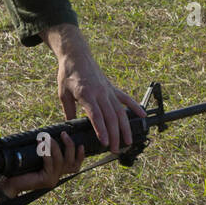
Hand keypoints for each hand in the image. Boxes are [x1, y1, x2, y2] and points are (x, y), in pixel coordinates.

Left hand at [2, 131, 84, 197]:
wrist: (9, 183)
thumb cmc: (19, 170)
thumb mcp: (35, 159)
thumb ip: (43, 152)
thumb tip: (45, 135)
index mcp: (56, 172)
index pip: (74, 166)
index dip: (80, 156)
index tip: (81, 144)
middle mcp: (57, 177)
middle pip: (72, 162)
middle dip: (70, 146)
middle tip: (63, 134)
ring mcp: (52, 180)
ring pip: (61, 161)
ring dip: (56, 146)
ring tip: (48, 137)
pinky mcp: (46, 180)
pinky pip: (50, 163)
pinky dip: (46, 152)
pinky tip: (41, 143)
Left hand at [44, 24, 143, 153]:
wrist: (76, 55)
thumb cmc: (68, 73)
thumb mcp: (62, 93)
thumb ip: (69, 110)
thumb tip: (71, 126)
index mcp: (86, 94)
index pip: (96, 115)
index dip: (101, 129)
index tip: (105, 142)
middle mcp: (100, 92)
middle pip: (110, 116)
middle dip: (114, 135)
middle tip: (115, 149)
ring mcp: (108, 90)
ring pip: (120, 111)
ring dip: (125, 127)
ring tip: (128, 141)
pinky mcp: (112, 88)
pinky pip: (126, 98)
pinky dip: (135, 107)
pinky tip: (143, 116)